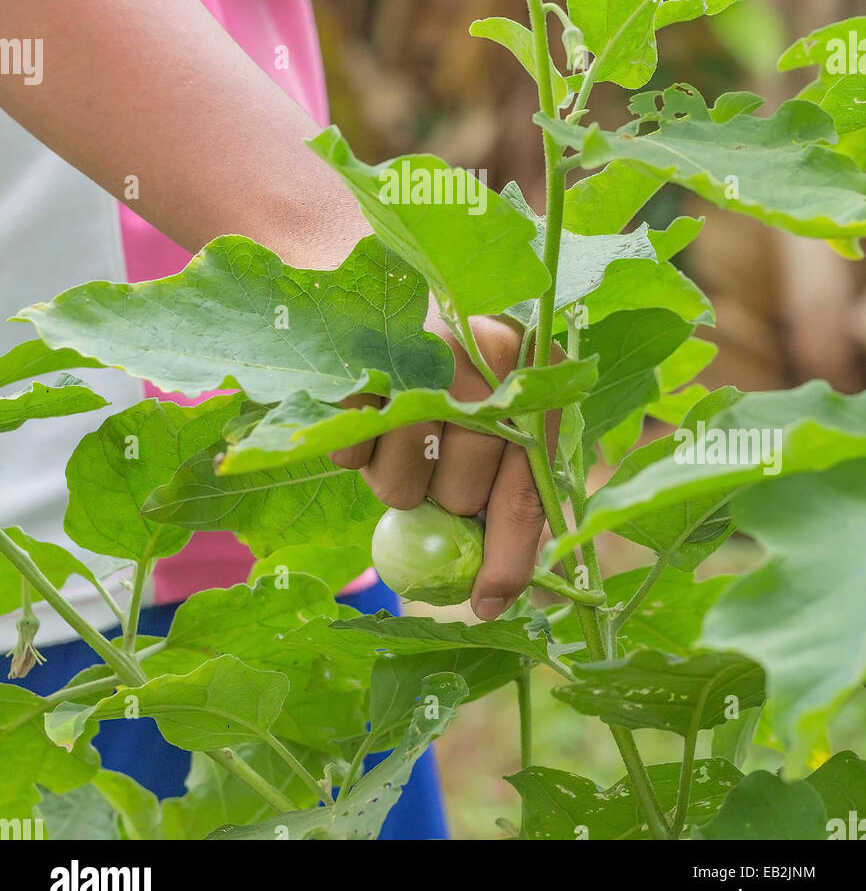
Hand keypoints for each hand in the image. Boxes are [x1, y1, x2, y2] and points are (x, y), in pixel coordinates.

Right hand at [333, 307, 549, 621]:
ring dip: (399, 486)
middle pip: (460, 490)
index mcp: (534, 380)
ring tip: (406, 451)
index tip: (486, 601)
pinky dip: (356, 457)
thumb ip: (513, 498)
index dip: (507, 555)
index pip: (524, 489)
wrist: (409, 289)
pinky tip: (371, 431)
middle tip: (441, 475)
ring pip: (402, 479)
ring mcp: (421, 351)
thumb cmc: (473, 376)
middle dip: (447, 502)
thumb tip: (493, 600)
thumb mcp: (512, 422)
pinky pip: (351, 446)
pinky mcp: (363, 354)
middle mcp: (484, 359)